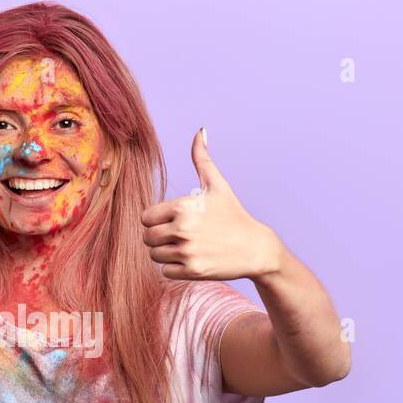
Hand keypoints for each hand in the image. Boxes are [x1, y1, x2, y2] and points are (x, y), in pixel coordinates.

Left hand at [140, 127, 282, 281]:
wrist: (255, 248)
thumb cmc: (233, 215)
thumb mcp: (218, 185)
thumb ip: (203, 159)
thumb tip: (200, 131)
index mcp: (183, 206)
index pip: (146, 218)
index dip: (156, 220)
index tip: (172, 221)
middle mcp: (182, 228)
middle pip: (147, 237)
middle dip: (158, 237)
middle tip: (177, 236)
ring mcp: (187, 251)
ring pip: (155, 255)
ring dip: (165, 253)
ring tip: (185, 247)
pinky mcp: (192, 271)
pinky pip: (165, 271)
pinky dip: (174, 268)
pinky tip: (191, 259)